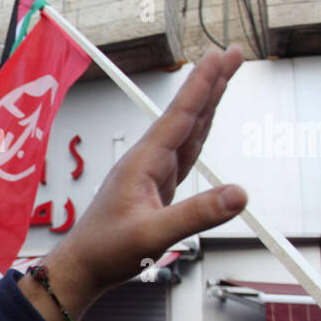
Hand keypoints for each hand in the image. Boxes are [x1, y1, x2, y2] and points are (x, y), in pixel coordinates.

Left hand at [23, 47, 246, 320]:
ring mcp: (151, 174)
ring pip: (186, 131)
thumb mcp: (154, 235)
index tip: (218, 56)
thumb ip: (197, 214)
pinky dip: (198, 133)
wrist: (82, 267)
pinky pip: (183, 153)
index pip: (181, 116)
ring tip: (223, 77)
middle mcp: (147, 162)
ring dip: (206, 103)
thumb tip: (238, 194)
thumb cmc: (106, 250)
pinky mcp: (155, 188)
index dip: (202, 85)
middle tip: (231, 54)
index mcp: (144, 163)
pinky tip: (204, 124)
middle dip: (210, 83)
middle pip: (187, 115)